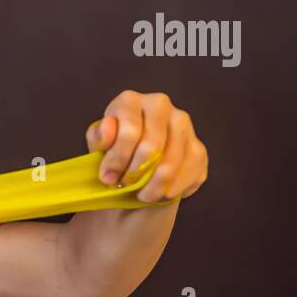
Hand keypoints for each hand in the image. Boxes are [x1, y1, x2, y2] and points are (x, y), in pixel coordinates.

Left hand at [85, 90, 207, 202]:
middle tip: (125, 186)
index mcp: (130, 101)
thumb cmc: (113, 154)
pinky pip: (188, 173)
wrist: (133, 167)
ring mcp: (182, 124)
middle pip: (151, 146)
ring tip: (141, 195)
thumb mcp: (98, 146)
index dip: (117, 159)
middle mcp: (160, 105)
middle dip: (135, 173)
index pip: (129, 131)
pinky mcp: (198, 147)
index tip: (108, 178)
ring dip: (153, 186)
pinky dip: (172, 189)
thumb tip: (108, 128)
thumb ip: (99, 137)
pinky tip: (160, 193)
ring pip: (171, 163)